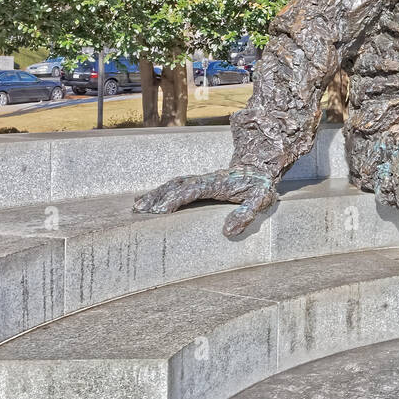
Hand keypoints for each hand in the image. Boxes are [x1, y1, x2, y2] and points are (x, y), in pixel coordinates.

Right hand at [133, 167, 277, 237]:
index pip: (191, 191)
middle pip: (176, 185)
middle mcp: (205, 179)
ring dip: (155, 194)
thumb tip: (227, 232)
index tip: (160, 211)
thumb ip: (246, 214)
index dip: (175, 200)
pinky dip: (163, 191)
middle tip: (139, 210)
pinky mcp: (200, 182)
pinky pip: (178, 185)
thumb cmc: (260, 186)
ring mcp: (201, 180)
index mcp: (217, 183)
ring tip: (137, 206)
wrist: (260, 167)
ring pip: (174, 184)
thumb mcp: (261, 200)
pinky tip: (151, 199)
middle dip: (157, 197)